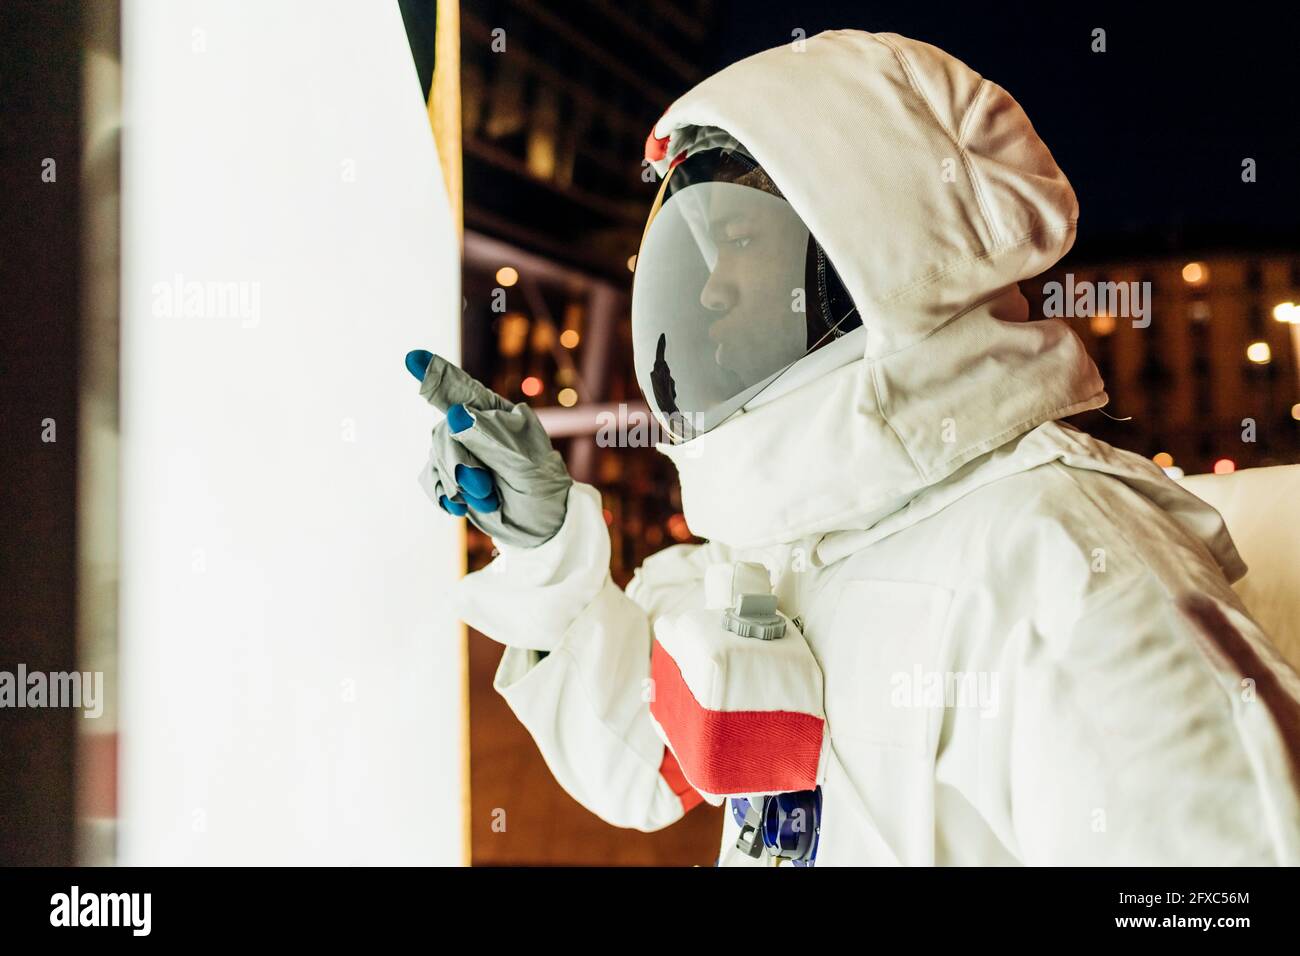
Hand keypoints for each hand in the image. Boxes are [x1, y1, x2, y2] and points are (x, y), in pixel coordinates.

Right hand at [407, 350, 572, 548]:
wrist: (542, 525)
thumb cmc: (542, 486)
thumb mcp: (525, 462)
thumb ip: (490, 437)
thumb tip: (455, 413)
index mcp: (496, 412)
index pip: (461, 389)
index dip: (435, 373)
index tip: (412, 357)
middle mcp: (473, 426)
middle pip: (444, 435)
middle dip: (462, 466)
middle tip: (487, 488)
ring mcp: (460, 451)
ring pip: (437, 460)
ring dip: (460, 487)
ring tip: (490, 498)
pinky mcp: (451, 476)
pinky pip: (431, 481)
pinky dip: (446, 496)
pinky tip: (462, 506)